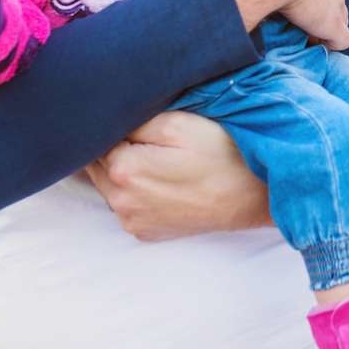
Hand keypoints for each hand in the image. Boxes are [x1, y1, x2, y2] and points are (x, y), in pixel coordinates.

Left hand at [85, 111, 271, 240]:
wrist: (254, 195)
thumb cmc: (221, 153)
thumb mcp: (179, 123)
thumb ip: (134, 122)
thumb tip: (106, 123)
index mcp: (125, 170)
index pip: (94, 140)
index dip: (109, 125)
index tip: (129, 116)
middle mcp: (121, 202)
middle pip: (95, 165)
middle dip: (109, 147)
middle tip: (142, 134)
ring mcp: (132, 221)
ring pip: (108, 186)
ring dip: (120, 169)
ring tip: (153, 155)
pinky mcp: (145, 232)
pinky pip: (125, 204)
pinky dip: (132, 190)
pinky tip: (158, 178)